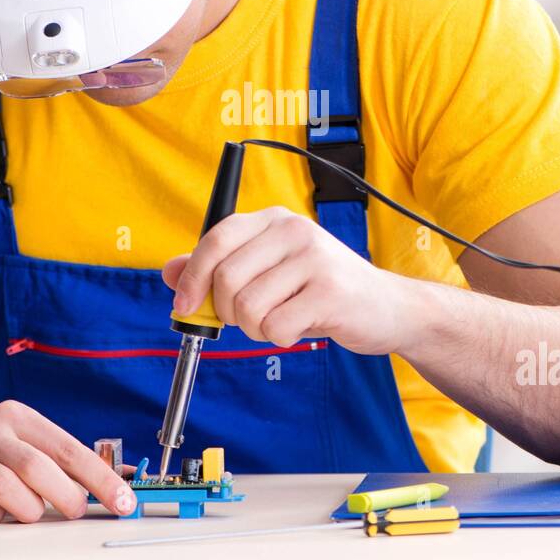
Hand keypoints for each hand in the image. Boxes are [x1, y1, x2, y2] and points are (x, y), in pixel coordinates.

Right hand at [0, 400, 138, 522]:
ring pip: (6, 487)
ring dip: (29, 508)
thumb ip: (57, 455)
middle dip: (66, 496)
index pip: (68, 449)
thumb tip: (109, 483)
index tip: (122, 500)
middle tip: (75, 509)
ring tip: (32, 511)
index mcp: (18, 417)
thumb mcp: (21, 434)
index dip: (100, 478)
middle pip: (37, 467)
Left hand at [162, 207, 416, 356]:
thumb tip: (170, 272)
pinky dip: (280, 338)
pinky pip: (275, 327)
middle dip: (225, 311)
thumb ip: (219, 269)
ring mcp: (314, 259)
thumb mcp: (269, 272)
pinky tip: (300, 328)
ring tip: (279, 321)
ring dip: (255, 329)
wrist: (389, 308)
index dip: (192, 276)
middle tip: (246, 320)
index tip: (184, 305)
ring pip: (247, 307)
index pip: (216, 239)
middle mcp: (294, 231)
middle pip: (226, 278)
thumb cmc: (322, 290)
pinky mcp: (329, 292)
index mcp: (274, 220)